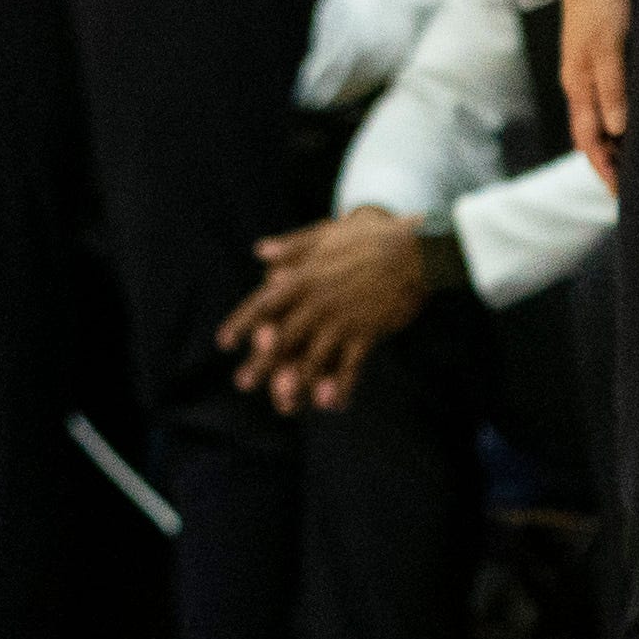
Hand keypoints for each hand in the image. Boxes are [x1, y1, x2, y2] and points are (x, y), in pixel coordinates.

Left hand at [219, 208, 428, 412]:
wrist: (415, 248)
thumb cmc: (370, 237)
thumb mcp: (326, 233)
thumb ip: (292, 246)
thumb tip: (260, 251)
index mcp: (305, 277)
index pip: (263, 304)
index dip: (241, 323)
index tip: (224, 343)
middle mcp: (318, 301)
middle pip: (282, 338)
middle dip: (261, 363)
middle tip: (243, 383)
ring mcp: (342, 319)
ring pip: (312, 358)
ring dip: (296, 383)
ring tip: (282, 403)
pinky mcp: (367, 333)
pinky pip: (349, 367)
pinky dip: (340, 387)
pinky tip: (332, 404)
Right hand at [561, 0, 630, 186]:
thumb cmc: (603, 0)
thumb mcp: (610, 44)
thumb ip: (613, 86)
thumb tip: (616, 131)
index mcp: (579, 84)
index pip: (589, 139)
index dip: (604, 167)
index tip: (620, 194)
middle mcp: (579, 81)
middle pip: (592, 134)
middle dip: (608, 162)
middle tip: (631, 189)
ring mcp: (587, 68)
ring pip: (599, 116)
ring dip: (614, 141)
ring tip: (636, 162)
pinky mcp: (598, 54)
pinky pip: (606, 97)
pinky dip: (618, 117)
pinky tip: (635, 118)